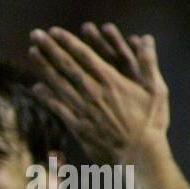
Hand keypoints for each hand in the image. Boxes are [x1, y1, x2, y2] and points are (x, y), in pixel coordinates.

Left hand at [28, 24, 169, 163]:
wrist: (139, 156)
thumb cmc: (152, 123)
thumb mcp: (157, 90)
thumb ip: (149, 64)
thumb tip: (145, 39)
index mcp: (112, 81)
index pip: (84, 56)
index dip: (67, 42)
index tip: (54, 32)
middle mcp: (94, 93)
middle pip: (67, 66)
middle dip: (50, 49)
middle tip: (35, 34)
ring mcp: (84, 110)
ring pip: (59, 84)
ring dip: (44, 68)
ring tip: (32, 53)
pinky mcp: (78, 127)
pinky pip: (59, 109)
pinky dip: (47, 97)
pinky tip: (36, 87)